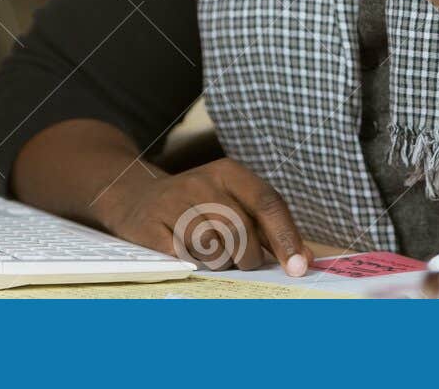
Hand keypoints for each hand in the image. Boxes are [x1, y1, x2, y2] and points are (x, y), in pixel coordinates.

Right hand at [97, 158, 312, 274]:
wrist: (134, 196)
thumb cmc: (195, 205)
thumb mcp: (230, 202)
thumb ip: (266, 227)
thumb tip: (304, 257)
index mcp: (228, 172)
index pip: (267, 202)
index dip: (286, 237)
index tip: (299, 267)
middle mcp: (202, 181)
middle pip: (241, 230)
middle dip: (248, 257)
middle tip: (239, 261)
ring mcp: (175, 202)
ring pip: (214, 247)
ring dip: (219, 262)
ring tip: (210, 255)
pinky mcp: (152, 224)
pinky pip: (186, 257)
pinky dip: (195, 264)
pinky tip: (191, 255)